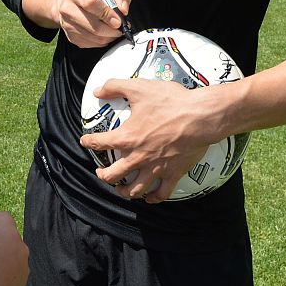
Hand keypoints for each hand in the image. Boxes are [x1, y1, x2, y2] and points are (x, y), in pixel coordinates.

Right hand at [45, 0, 132, 47]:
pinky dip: (103, 41)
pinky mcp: (71, 38)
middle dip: (113, 30)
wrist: (64, 2)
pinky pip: (92, 44)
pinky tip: (105, 34)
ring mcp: (68, 25)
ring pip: (95, 38)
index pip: (91, 4)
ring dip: (110, 37)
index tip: (118, 20)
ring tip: (115, 31)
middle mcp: (68, 9)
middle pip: (94, 26)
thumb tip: (124, 11)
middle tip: (121, 28)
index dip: (107, 14)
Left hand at [79, 78, 224, 202]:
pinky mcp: (173, 173)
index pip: (100, 143)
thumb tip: (98, 90)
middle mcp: (138, 157)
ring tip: (121, 190)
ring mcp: (156, 168)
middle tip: (101, 172)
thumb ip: (115, 87)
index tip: (85, 141)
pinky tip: (150, 198)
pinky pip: (161, 193)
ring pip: (135, 189)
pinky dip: (154, 198)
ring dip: (125, 191)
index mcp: (127, 137)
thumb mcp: (139, 88)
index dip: (89, 142)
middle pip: (113, 175)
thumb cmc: (172, 102)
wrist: (200, 116)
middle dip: (104, 175)